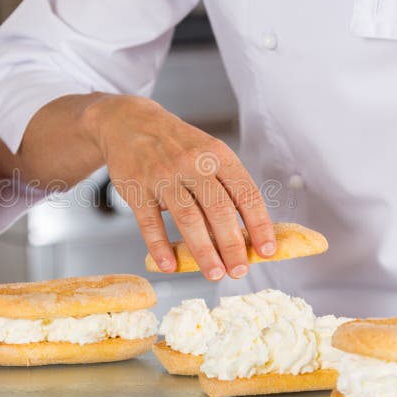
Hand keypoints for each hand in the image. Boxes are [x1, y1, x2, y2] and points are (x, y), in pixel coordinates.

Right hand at [83, 94, 275, 280]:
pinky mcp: (137, 189)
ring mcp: (162, 176)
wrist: (129, 122)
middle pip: (218, 210)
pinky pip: (150, 223)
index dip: (259, 225)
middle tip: (240, 271)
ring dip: (203, 251)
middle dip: (232, 245)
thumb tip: (244, 234)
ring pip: (188, 219)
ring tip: (215, 274)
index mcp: (218, 155)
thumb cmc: (177, 145)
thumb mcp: (207, 153)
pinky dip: (160, 247)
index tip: (266, 250)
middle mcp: (192, 163)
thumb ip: (224, 188)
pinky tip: (171, 265)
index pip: (246, 193)